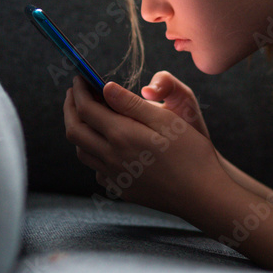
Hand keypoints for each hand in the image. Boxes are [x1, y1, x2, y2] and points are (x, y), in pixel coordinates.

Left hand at [64, 76, 229, 216]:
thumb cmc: (191, 153)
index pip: (86, 109)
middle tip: (74, 92)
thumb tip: (106, 88)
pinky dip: (93, 152)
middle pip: (75, 131)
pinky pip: (96, 169)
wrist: (202, 195)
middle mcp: (111, 157)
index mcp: (122, 135)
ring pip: (82, 152)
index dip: (79, 90)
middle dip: (70, 108)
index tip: (80, 77)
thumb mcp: (166, 120)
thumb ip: (132, 104)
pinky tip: (106, 145)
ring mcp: (114, 176)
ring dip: (78, 130)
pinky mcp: (122, 189)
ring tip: (87, 115)